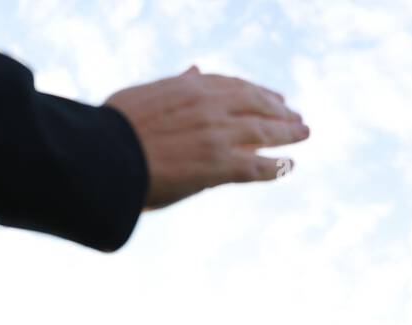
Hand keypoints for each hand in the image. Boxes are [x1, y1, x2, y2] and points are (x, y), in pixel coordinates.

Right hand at [104, 65, 308, 209]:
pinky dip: (276, 166)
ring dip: (287, 133)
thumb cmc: (116, 128)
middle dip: (279, 110)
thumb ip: (175, 84)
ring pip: (264, 132)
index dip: (257, 92)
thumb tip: (195, 70)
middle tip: (296, 116)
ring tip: (303, 134)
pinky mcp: (220, 165)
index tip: (271, 96)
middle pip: (256, 104)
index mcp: (191, 88)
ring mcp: (218, 135)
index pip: (233, 86)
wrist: (109, 156)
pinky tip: (289, 166)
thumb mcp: (145, 95)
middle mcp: (211, 107)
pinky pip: (257, 166)